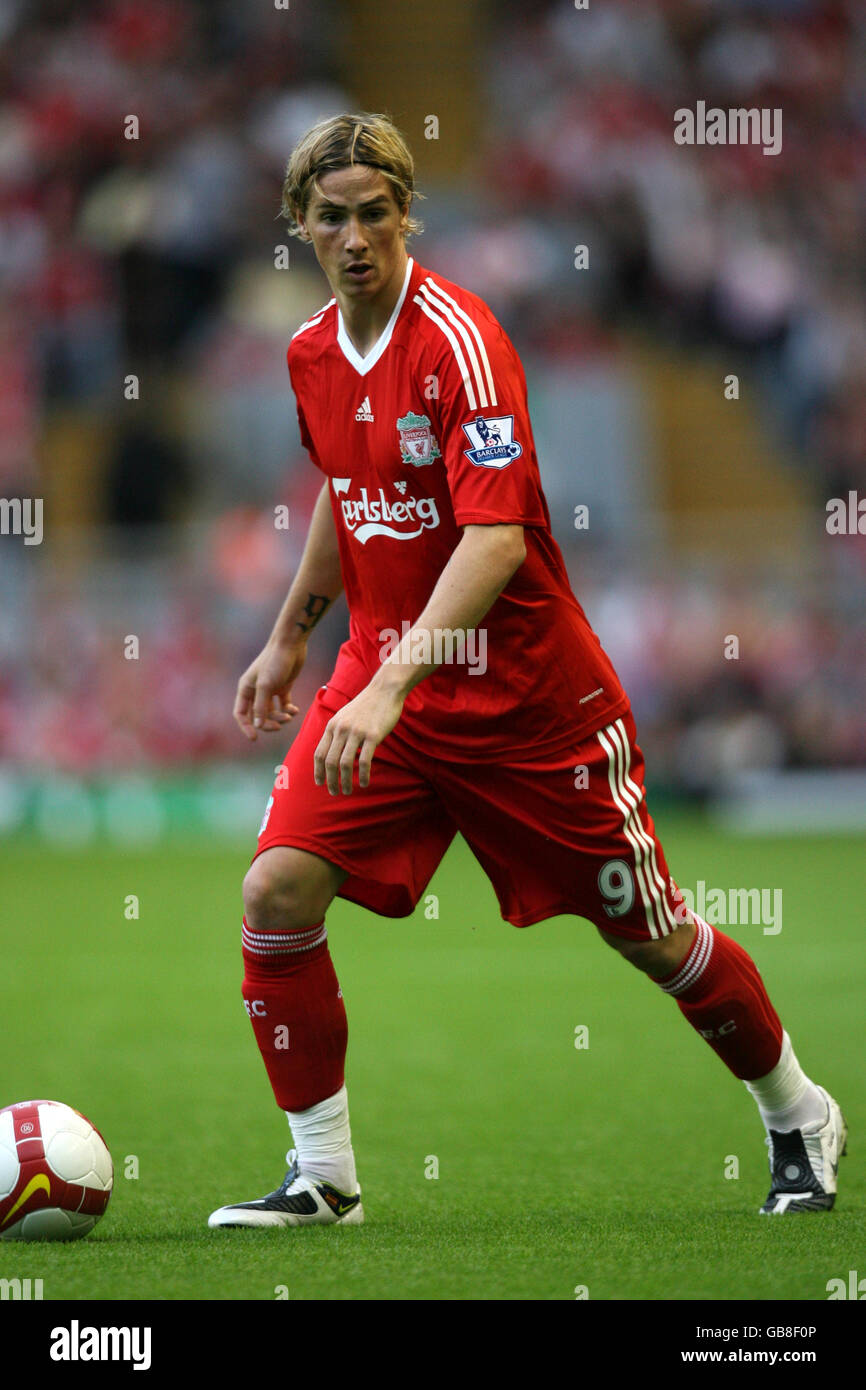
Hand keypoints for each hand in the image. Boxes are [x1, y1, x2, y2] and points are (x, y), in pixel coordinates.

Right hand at [234, 640, 305, 740]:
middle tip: (280, 726)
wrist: (291, 644)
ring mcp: (269, 689)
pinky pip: (283, 705)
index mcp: (246, 689)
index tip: (254, 738)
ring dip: (280, 717)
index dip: (246, 727)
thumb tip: (258, 725)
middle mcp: (256, 690)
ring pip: (272, 712)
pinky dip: (288, 710)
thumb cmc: (275, 661)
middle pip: (258, 716)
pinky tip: (295, 710)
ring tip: (290, 715)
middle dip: (268, 723)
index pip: (241, 714)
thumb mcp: (266, 685)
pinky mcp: (282, 687)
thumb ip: (261, 706)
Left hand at [314, 679, 405, 794]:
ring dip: (345, 781)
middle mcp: (341, 729)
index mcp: (332, 726)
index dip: (318, 771)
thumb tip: (333, 752)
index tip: (320, 783)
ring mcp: (357, 732)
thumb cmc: (366, 705)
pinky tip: (365, 783)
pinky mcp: (373, 735)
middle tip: (334, 792)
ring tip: (347, 791)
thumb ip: (337, 732)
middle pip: (330, 761)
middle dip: (330, 780)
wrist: (384, 690)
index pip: (319, 753)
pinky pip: (365, 760)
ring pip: (346, 763)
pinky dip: (363, 775)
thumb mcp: (344, 716)